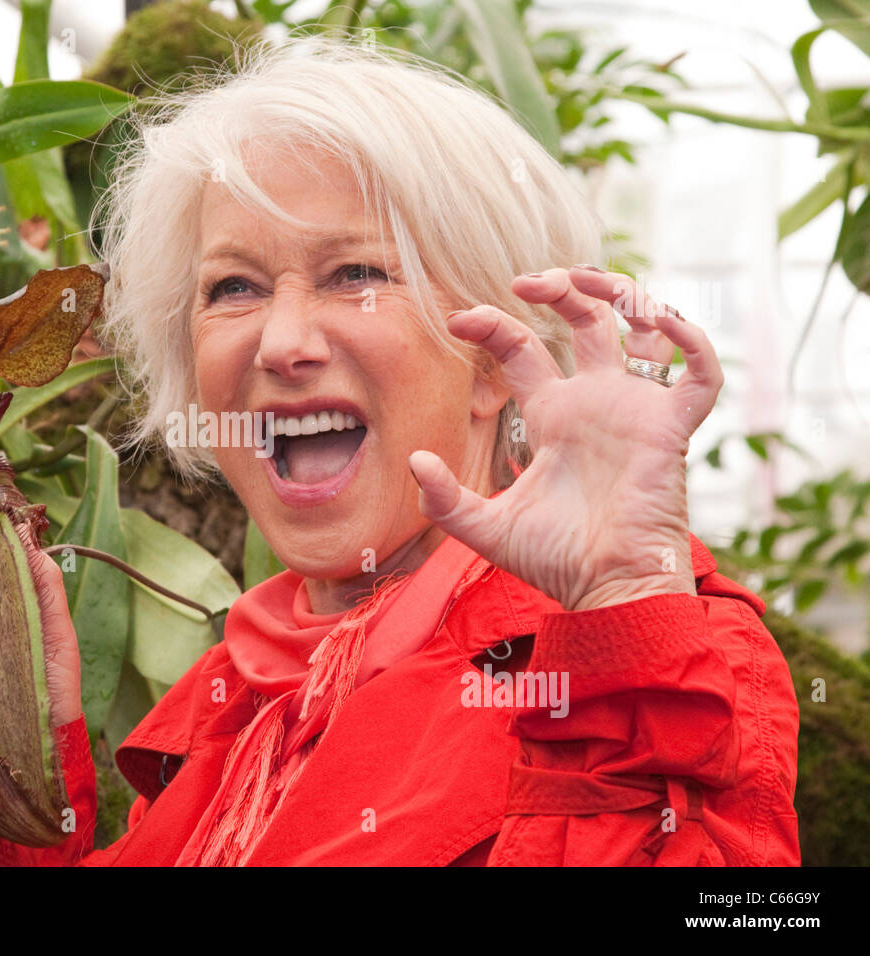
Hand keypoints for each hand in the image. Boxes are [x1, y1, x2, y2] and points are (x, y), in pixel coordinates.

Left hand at [410, 265, 722, 611]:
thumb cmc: (554, 561)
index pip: (522, 349)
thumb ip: (444, 499)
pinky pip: (699, 375)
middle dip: (560, 288)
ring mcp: (634, 411)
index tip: (456, 320)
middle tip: (524, 281)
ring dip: (621, 292)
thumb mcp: (485, 527)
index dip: (493, 326)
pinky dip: (693, 343)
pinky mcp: (671, 429)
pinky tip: (663, 323)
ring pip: (641, 329)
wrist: (606, 589)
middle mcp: (594, 403)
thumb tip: (414, 460)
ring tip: (582, 279)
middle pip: (586, 320)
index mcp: (552, 416)